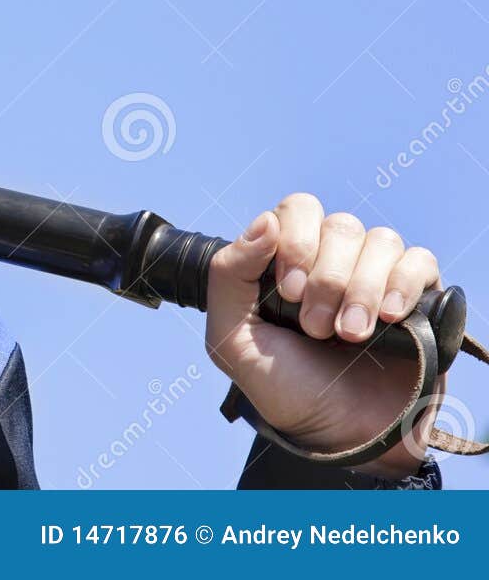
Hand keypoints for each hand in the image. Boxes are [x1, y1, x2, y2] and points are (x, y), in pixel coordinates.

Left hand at [205, 193, 444, 478]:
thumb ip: (227, 276)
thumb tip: (265, 220)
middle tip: (315, 326)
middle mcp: (332, 260)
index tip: (287, 291)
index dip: (295, 242)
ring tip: (350, 336)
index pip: (296, 210)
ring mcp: (375, 276)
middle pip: (339, 225)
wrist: (341, 437)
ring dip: (361, 289)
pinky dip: (403, 284)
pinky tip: (390, 317)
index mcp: (287, 260)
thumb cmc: (285, 388)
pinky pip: (419, 261)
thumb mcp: (232, 340)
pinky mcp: (417, 297)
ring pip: (379, 241)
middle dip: (326, 276)